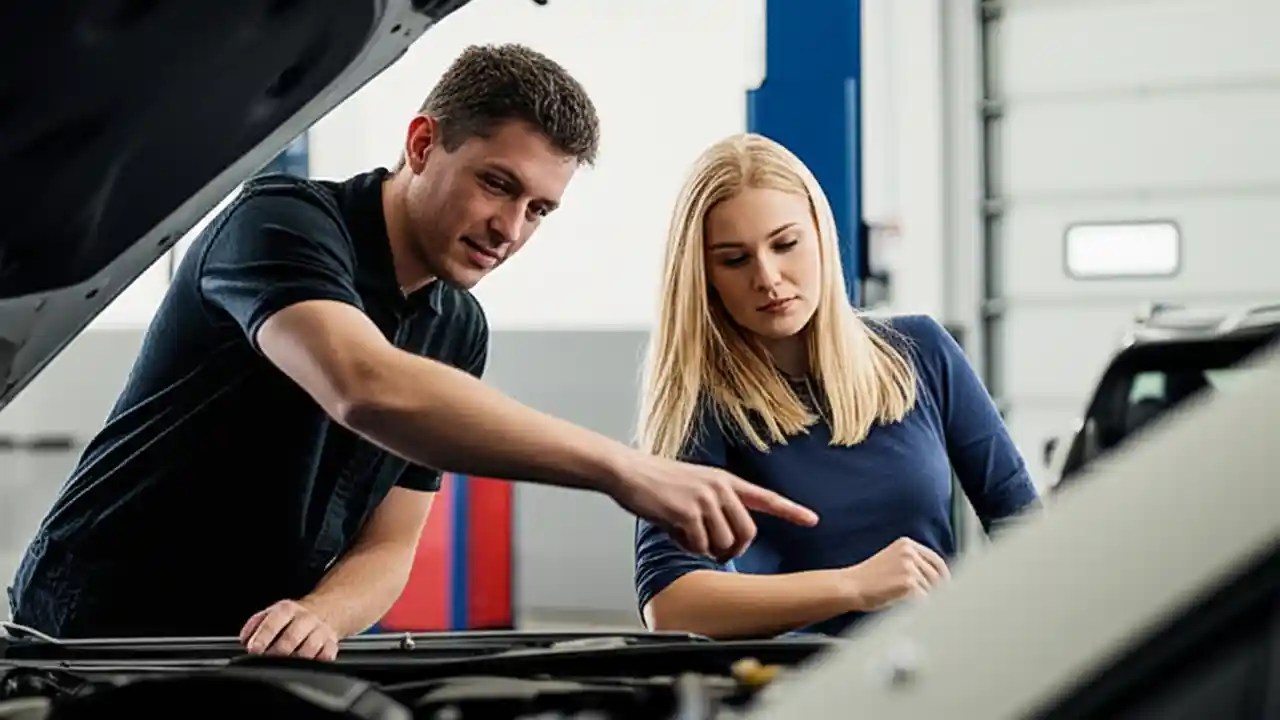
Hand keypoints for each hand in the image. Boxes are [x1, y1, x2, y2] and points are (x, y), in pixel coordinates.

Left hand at [239, 599, 339, 660]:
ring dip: (297, 658)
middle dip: (277, 652)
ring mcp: (320, 631)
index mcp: (287, 610)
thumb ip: (255, 625)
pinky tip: (308, 663)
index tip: (254, 649)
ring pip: (310, 648)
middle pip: (292, 637)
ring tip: (288, 664)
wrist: (324, 611)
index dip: (262, 637)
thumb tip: (245, 639)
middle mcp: (305, 619)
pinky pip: (327, 655)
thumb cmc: (293, 618)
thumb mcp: (272, 613)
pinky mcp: (332, 643)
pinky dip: (318, 661)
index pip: (274, 621)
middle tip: (268, 661)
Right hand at [610, 452, 818, 562]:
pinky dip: (686, 546)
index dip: (791, 511)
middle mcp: (721, 488)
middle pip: (747, 534)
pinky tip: (672, 530)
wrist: (628, 471)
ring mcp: (706, 499)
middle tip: (714, 551)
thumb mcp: (695, 486)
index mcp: (725, 481)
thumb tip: (725, 541)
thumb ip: (716, 506)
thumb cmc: (656, 483)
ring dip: (705, 548)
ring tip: (684, 532)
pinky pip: (699, 546)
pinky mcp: (689, 512)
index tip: (812, 520)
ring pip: (723, 544)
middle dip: (732, 550)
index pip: (766, 497)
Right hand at [844, 537, 950, 611]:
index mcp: (906, 544)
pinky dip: (920, 607)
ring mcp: (909, 567)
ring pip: (932, 590)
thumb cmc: (868, 579)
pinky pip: (925, 600)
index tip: (945, 589)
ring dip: (925, 600)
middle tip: (930, 602)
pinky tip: (907, 608)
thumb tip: (939, 580)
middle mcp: (909, 552)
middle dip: (936, 591)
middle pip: (937, 576)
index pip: (937, 561)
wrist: (850, 586)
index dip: (943, 578)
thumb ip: (914, 564)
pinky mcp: (908, 583)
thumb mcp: (892, 561)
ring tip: (909, 604)